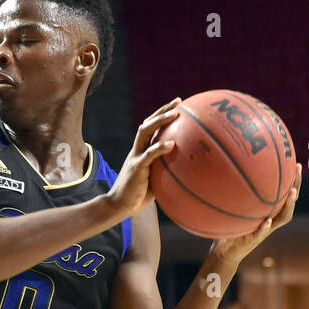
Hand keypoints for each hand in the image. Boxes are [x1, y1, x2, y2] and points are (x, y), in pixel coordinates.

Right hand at [106, 97, 179, 218]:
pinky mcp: (136, 167)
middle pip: (148, 123)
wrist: (119, 206)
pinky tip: (171, 144)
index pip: (151, 127)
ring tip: (176, 114)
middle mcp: (137, 150)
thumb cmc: (138, 197)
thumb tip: (190, 171)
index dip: (162, 114)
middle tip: (178, 102)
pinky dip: (160, 148)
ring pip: (145, 132)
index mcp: (141, 151)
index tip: (178, 105)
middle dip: (163, 111)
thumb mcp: (156, 180)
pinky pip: (148, 154)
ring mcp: (135, 157)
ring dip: (160, 121)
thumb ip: (167, 171)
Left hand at [209, 164, 301, 268]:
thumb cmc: (229, 229)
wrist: (223, 251)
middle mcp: (270, 221)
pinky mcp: (253, 240)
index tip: (295, 164)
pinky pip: (261, 233)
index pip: (283, 195)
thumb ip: (233, 196)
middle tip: (296, 168)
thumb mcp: (233, 209)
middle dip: (295, 185)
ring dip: (288, 205)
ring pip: (282, 218)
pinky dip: (264, 227)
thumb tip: (225, 173)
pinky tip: (267, 221)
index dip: (291, 181)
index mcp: (267, 213)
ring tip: (292, 192)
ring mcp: (263, 231)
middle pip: (289, 203)